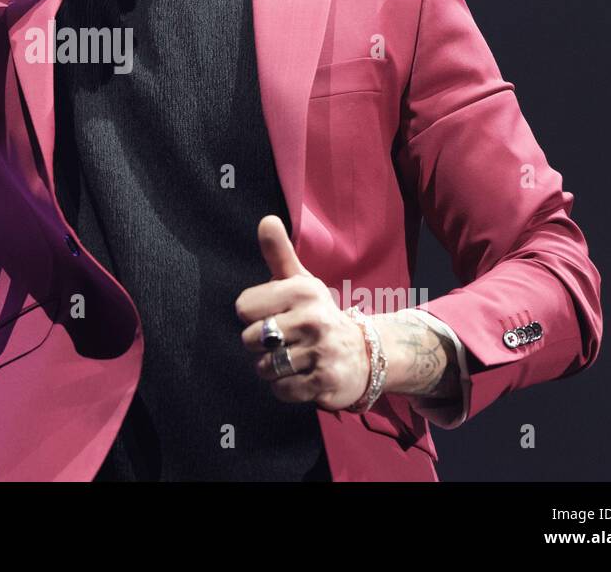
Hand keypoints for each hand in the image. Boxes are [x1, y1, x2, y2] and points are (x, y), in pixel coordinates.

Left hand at [235, 214, 371, 410]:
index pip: (244, 307)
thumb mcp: (301, 281)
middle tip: (283, 341)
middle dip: (261, 345)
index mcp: (301, 291)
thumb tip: (266, 219)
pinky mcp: (325, 381)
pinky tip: (301, 376)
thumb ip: (279, 252)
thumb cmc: (318, 314)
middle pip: (249, 339)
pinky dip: (285, 388)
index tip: (273, 315)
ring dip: (272, 369)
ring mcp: (320, 351)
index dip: (253, 315)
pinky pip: (282, 390)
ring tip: (291, 358)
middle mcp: (312, 319)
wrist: (366, 353)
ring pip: (264, 367)